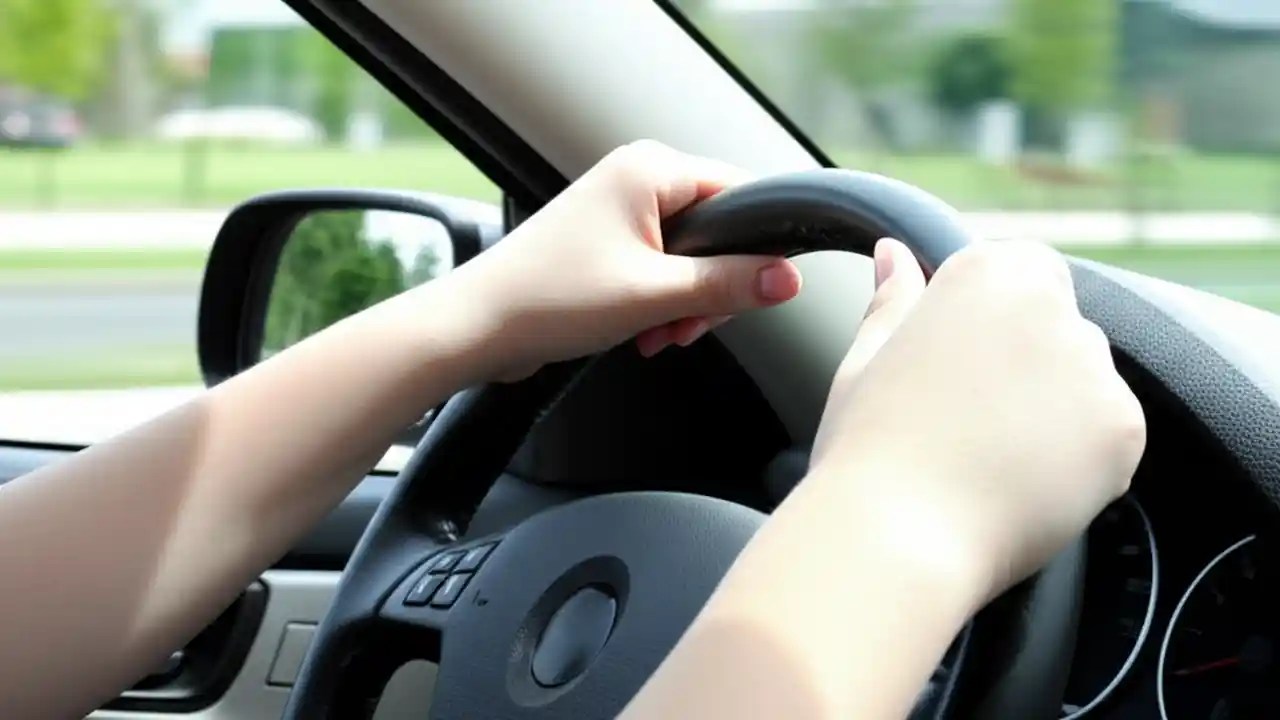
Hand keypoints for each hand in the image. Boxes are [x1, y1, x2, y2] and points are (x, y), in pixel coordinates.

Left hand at [450, 140, 802, 379]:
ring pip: (690, 257)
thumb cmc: (548, 299)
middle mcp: (635, 178)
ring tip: (658, 334)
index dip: (755, 245)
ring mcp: (619, 210)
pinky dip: (660, 303)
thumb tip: (787, 279)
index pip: (740, 192)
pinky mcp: (606, 241)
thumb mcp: (654, 295)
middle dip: (711, 287)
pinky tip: (644, 332)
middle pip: (717, 230)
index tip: (757, 288)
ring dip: (685, 303)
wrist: (478, 327)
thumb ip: (728, 284)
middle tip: (688, 324)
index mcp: (649, 169)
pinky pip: (660, 269)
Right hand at [809, 240, 1144, 604]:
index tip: (959, 360)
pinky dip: (1078, 455)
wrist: (897, 538)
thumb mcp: (866, 360)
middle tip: (967, 415)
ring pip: (1085, 377)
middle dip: (1026, 359)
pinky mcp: (1121, 430)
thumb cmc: (868, 450)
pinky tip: (1020, 478)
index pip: (1021, 266)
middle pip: (1058, 321)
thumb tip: (894, 254)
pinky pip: (1108, 432)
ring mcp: (1092, 368)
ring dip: (1054, 405)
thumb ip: (893, 300)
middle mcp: (1050, 308)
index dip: (989, 318)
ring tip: (990, 453)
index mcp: (985, 276)